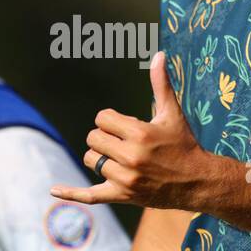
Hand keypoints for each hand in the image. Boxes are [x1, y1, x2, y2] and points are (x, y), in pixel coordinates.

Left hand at [50, 51, 215, 208]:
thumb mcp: (172, 113)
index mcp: (140, 133)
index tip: (125, 126)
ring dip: (100, 157)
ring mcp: (125, 178)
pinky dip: (71, 193)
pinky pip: (90, 195)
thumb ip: (160, 84)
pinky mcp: (122, 195)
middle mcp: (131, 156)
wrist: (197, 182)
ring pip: (91, 160)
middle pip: (93, 138)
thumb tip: (158, 54)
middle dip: (105, 137)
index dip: (110, 120)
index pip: (102, 118)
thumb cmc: (183, 143)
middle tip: (124, 143)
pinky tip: (53, 189)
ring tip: (121, 159)